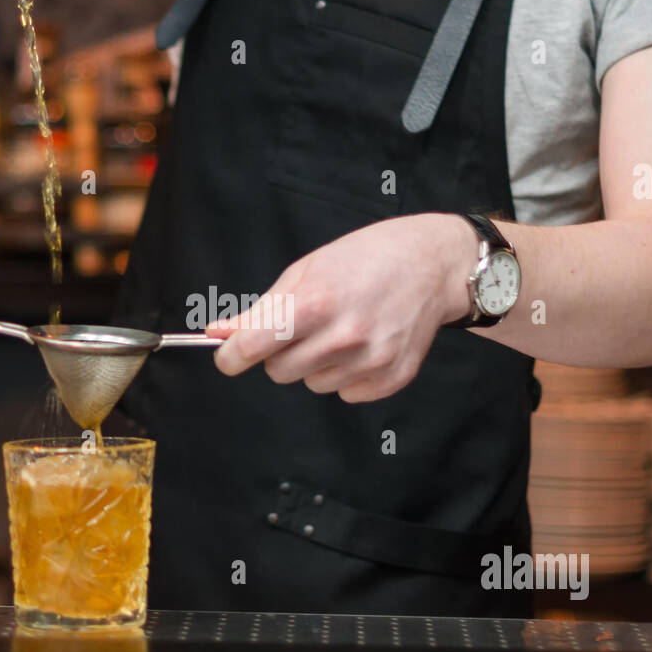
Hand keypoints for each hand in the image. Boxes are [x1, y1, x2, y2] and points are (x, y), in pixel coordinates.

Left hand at [209, 214, 477, 402]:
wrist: (433, 264)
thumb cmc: (367, 258)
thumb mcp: (307, 270)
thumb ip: (261, 309)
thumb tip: (218, 334)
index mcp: (316, 303)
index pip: (253, 348)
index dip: (231, 356)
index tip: (228, 357)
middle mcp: (344, 337)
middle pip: (279, 372)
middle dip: (280, 353)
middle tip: (304, 326)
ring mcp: (371, 361)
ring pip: (312, 384)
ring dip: (317, 364)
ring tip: (343, 328)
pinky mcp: (392, 378)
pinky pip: (346, 393)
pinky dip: (347, 374)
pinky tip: (364, 343)